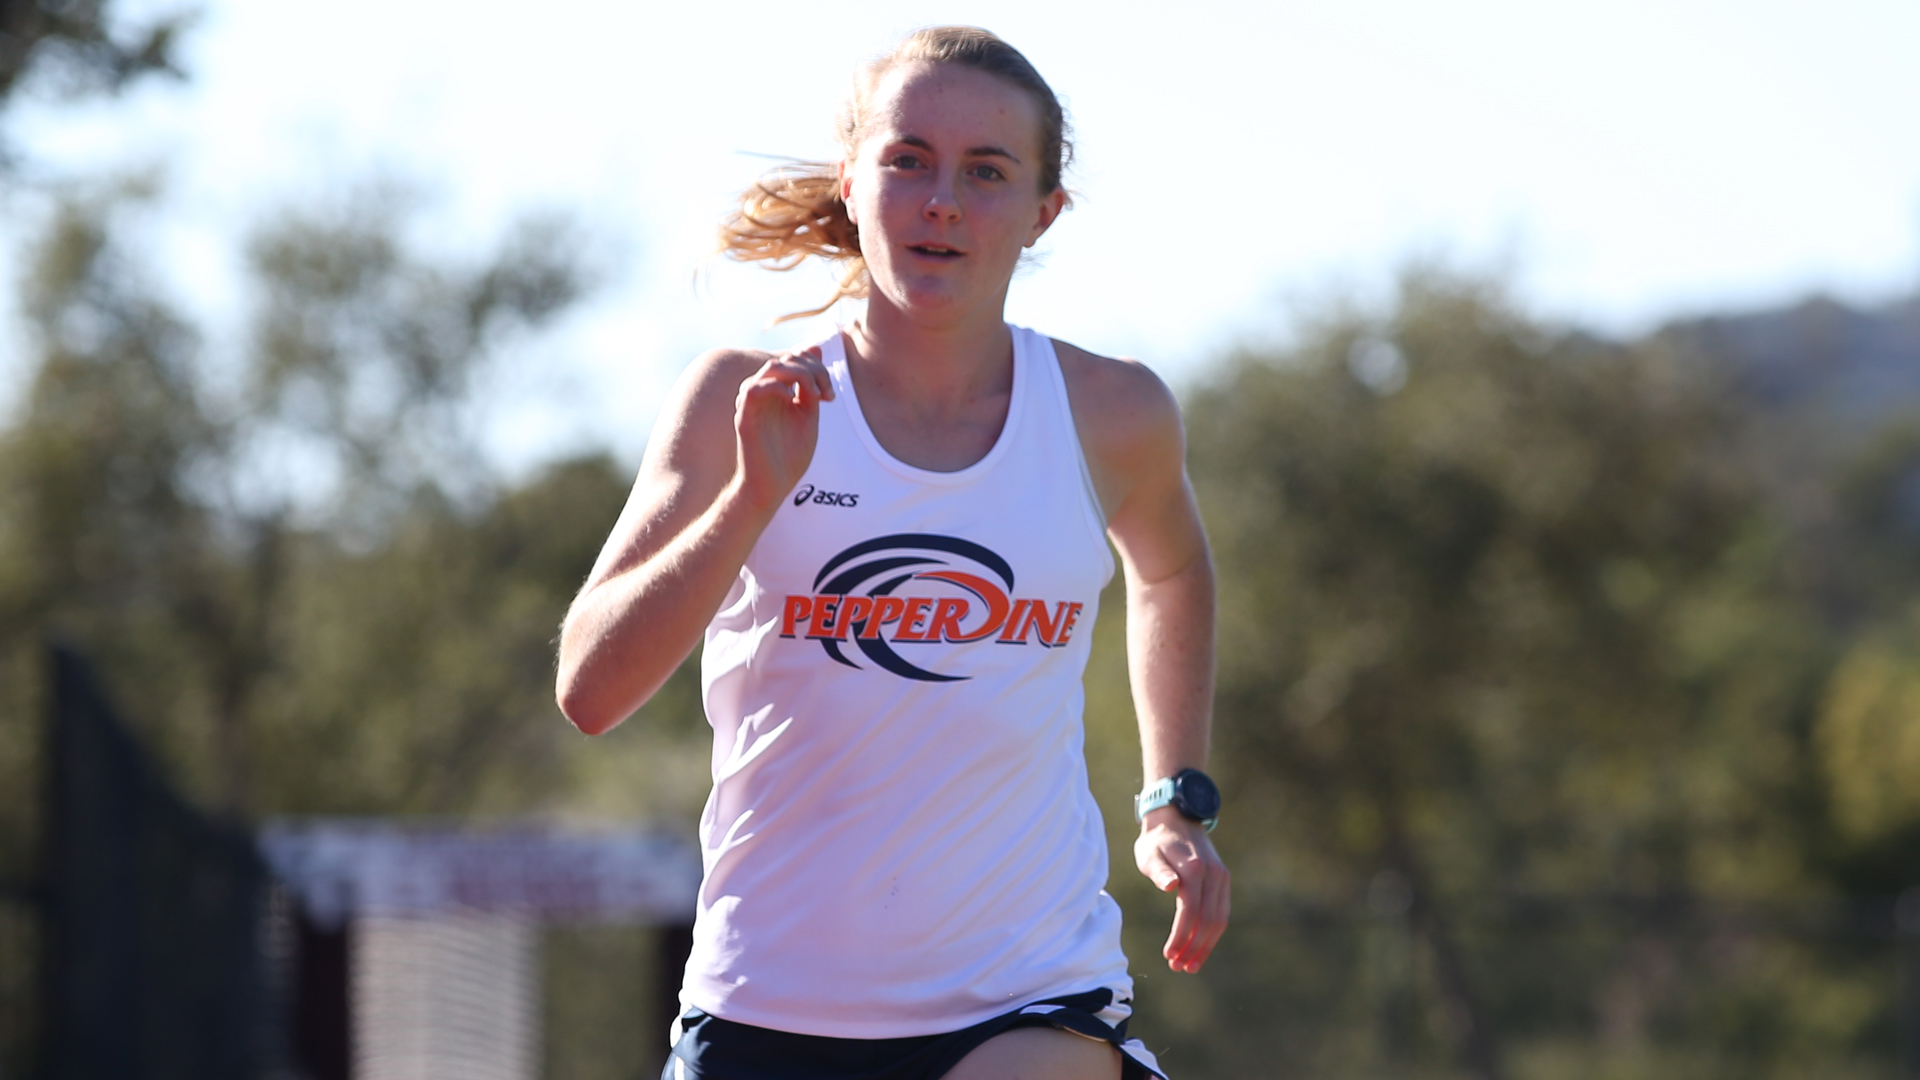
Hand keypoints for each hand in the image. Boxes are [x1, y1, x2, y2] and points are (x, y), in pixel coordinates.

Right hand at [733, 347, 832, 506]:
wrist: (773, 486)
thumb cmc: (789, 456)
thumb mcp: (808, 414)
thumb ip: (812, 385)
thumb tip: (816, 348)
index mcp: (778, 391)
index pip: (794, 359)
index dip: (817, 367)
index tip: (830, 396)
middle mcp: (763, 394)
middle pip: (786, 360)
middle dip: (813, 371)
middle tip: (826, 395)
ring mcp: (752, 404)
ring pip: (771, 368)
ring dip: (798, 375)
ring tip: (813, 395)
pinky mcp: (744, 418)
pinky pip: (752, 389)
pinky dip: (775, 387)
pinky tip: (791, 399)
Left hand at [1134, 807, 1229, 972]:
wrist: (1176, 818)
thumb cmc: (1156, 840)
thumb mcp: (1149, 853)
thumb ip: (1159, 871)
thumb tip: (1170, 886)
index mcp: (1195, 869)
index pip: (1191, 912)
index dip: (1181, 936)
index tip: (1169, 955)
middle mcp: (1213, 874)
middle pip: (1209, 920)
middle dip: (1195, 948)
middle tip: (1179, 968)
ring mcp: (1221, 877)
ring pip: (1220, 919)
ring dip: (1205, 945)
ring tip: (1189, 964)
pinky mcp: (1223, 880)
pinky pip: (1221, 912)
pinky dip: (1211, 933)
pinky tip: (1199, 946)